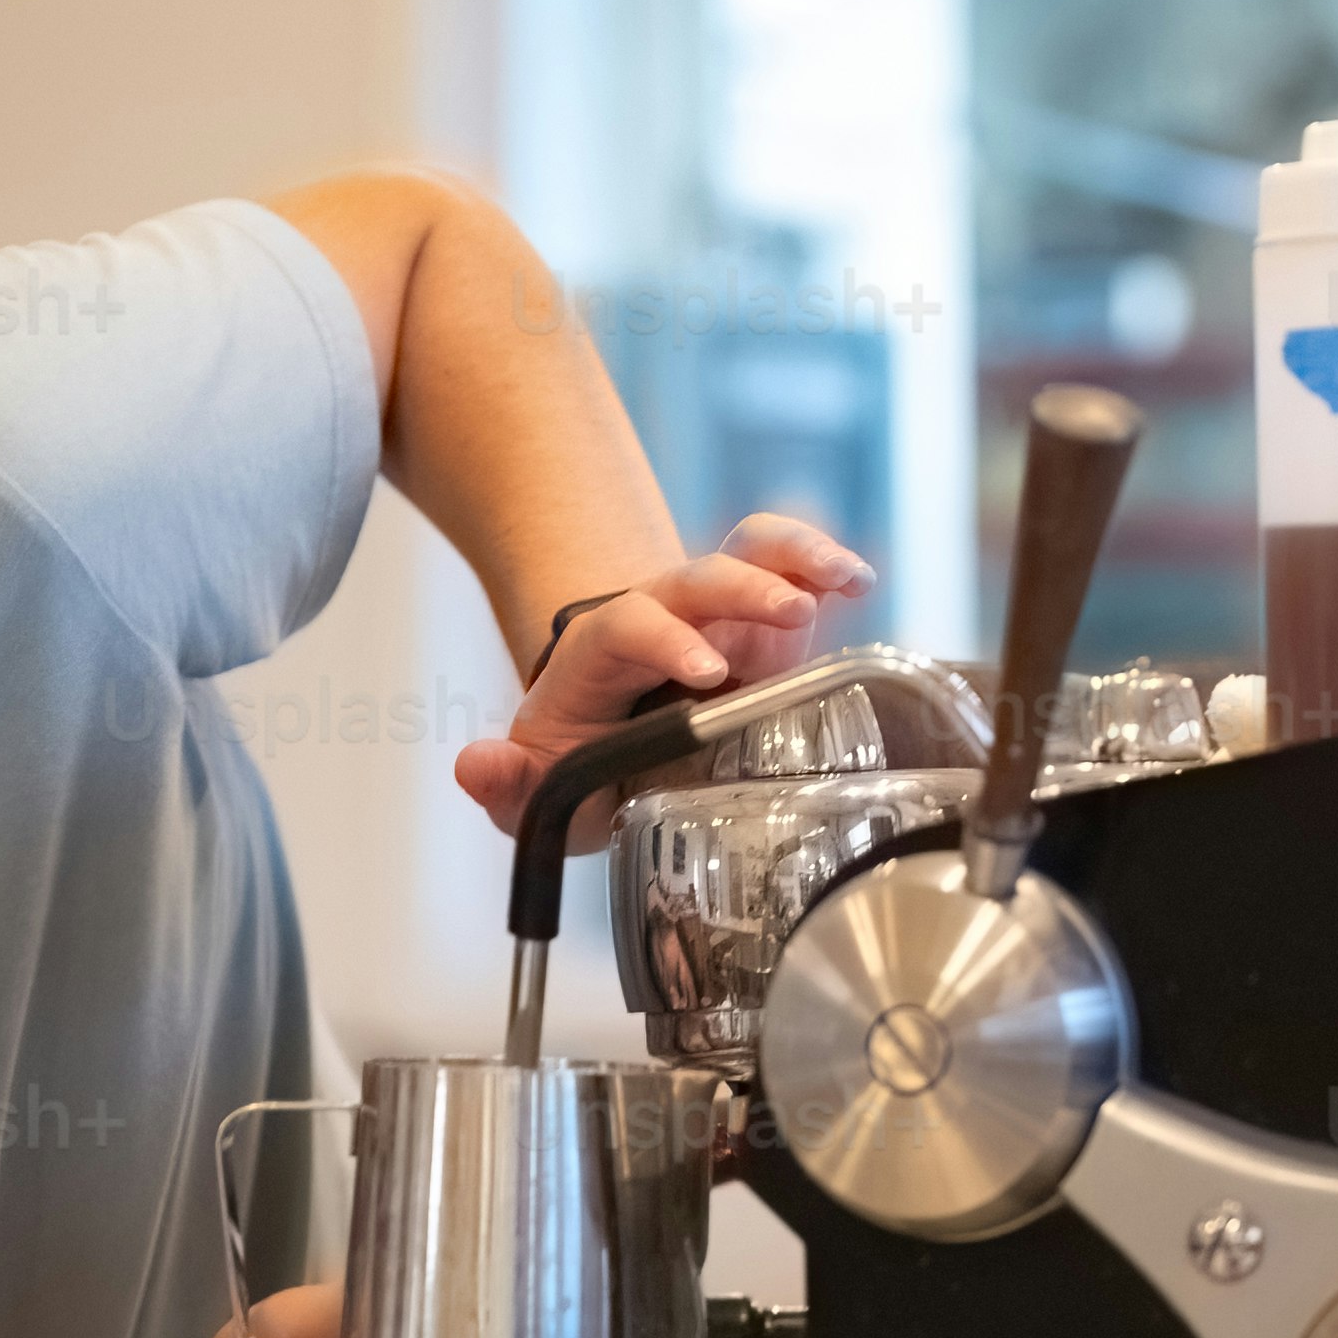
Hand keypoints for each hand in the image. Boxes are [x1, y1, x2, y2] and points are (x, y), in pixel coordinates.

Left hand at [454, 513, 874, 836]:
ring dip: (792, 558)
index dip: (665, 638)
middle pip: (695, 577)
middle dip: (742, 589)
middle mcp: (663, 614)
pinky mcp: (765, 620)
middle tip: (791, 617)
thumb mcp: (545, 785)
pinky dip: (825, 565)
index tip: (707, 672)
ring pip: (748, 552)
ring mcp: (719, 611)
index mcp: (605, 652)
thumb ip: (511, 785)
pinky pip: (792, 570)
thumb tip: (477, 766)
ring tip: (840, 581)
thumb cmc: (587, 757)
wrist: (618, 725)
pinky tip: (859, 580)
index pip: (628, 626)